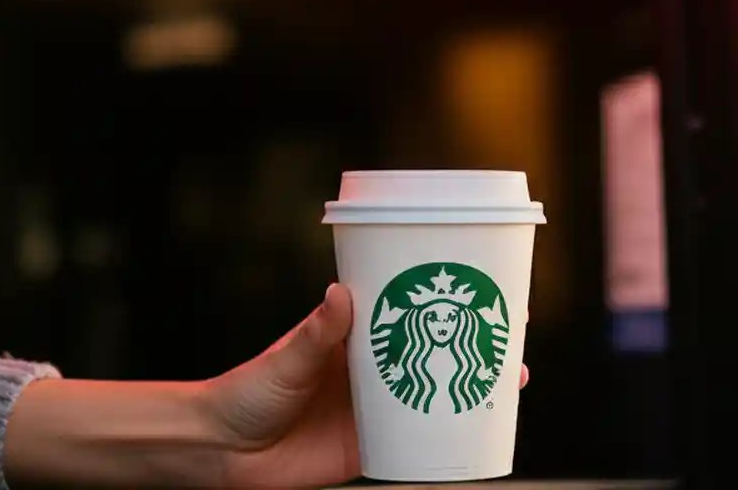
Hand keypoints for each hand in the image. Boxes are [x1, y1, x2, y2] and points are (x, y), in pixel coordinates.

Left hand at [199, 283, 528, 487]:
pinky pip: (416, 445)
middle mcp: (371, 370)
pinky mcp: (369, 448)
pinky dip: (447, 440)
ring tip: (512, 381)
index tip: (483, 286)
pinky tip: (476, 434)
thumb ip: (317, 332)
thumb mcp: (287, 358)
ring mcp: (374, 409)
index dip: (445, 299)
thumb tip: (340, 294)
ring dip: (474, 389)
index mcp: (355, 338)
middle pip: (435, 351)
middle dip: (477, 343)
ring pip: (435, 395)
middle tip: (516, 337)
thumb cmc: (248, 391)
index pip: (409, 310)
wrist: (222, 450)